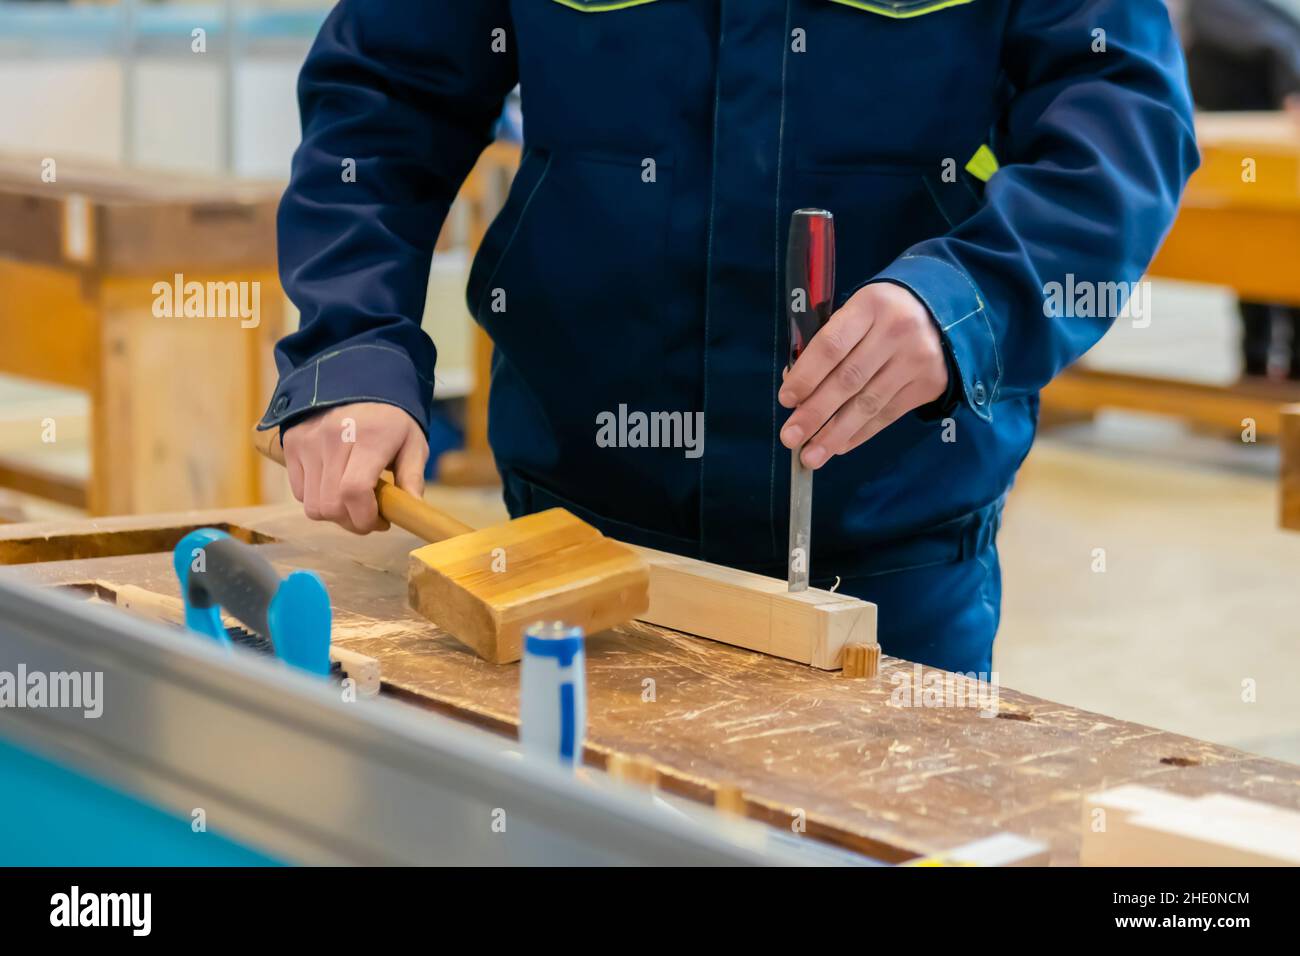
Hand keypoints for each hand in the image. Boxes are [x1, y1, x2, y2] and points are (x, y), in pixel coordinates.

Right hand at [283, 402, 427, 533]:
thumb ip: (412, 476)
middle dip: (352, 522)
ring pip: (312, 504)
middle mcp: (333, 438)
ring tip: (352, 500)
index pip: (354, 491)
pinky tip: (334, 485)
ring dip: (334, 512)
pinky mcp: (292, 444)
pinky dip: (317, 497)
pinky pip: (299, 491)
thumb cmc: (391, 416)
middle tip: (368, 515)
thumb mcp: (413, 442)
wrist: (356, 377)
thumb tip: (412, 510)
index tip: (380, 522)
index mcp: (369, 437)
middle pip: (330, 505)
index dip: (364, 518)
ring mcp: (308, 441)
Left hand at [778, 283, 948, 468]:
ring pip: (868, 404)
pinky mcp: (928, 384)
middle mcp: (896, 332)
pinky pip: (887, 415)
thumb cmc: (882, 314)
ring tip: (811, 456)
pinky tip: (838, 446)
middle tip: (790, 438)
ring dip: (835, 434)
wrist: (941, 313)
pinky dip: (859, 433)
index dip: (806, 375)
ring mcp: (916, 360)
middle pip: (848, 379)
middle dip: (815, 413)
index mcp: (871, 305)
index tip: (786, 400)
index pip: (831, 345)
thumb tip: (797, 391)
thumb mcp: (856, 311)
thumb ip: (827, 344)